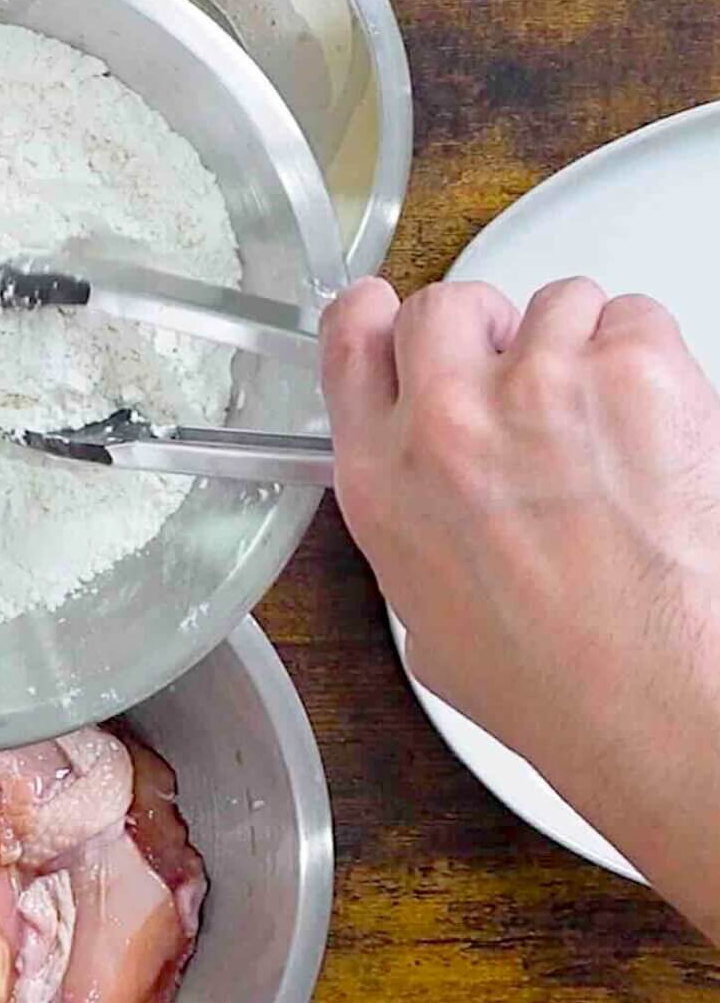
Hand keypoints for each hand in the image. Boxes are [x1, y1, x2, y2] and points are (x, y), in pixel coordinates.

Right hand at [321, 276, 719, 934]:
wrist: (647, 700)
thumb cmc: (546, 678)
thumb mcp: (419, 608)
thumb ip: (408, 519)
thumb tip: (430, 491)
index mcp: (381, 476)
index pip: (350, 335)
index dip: (375, 313)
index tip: (391, 313)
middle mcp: (446, 420)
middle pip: (447, 303)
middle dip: (486, 332)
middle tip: (524, 384)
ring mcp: (538, 389)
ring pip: (554, 303)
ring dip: (578, 349)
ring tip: (605, 428)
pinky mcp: (633, 375)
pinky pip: (635, 319)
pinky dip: (646, 358)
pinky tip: (651, 428)